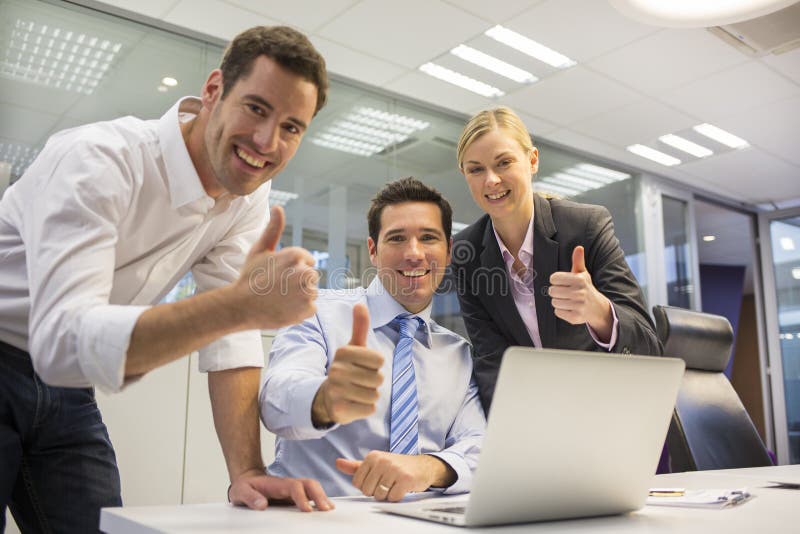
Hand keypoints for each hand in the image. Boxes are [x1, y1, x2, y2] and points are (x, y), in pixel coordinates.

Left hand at [228, 469, 333, 511]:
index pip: (294, 487)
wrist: (247, 481)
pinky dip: (320, 499)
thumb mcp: (241, 492)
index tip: (307, 510)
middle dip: (319, 494)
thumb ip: (250, 498)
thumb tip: (262, 505)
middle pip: (309, 484)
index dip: (302, 497)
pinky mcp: (294, 496)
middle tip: (326, 509)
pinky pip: (310, 494)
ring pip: (312, 488)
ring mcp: (293, 490)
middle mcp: (288, 485)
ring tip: (330, 509)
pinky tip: (325, 508)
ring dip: (322, 496)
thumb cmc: (245, 487)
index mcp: (277, 484)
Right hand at [233, 206, 318, 329]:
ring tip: (280, 298)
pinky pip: (311, 308)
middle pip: (311, 277)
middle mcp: (304, 272)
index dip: (293, 269)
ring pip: (311, 292)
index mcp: (296, 255)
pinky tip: (285, 308)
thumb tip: (278, 207)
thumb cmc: (250, 277)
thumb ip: (273, 229)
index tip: (278, 275)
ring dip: (300, 296)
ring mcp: (306, 292)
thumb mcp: (259, 250)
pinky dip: (300, 310)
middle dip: (298, 282)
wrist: (240, 306)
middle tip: (278, 288)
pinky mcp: (307, 309)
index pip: (308, 261)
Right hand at [311, 304, 383, 425]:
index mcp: (343, 352)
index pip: (379, 360)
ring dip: (370, 395)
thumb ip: (359, 327)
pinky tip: (354, 404)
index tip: (362, 367)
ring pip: (375, 395)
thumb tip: (359, 304)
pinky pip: (370, 409)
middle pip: (378, 378)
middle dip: (374, 382)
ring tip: (357, 392)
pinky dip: (366, 408)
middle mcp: (337, 370)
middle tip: (359, 381)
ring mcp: (337, 390)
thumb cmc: (347, 369)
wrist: (328, 397)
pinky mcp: (340, 409)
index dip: (375, 366)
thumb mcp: (353, 348)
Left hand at [336, 452, 453, 501]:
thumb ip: (356, 466)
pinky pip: (392, 497)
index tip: (377, 479)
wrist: (422, 466)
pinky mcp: (405, 479)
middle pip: (367, 490)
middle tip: (387, 483)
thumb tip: (338, 463)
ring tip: (394, 484)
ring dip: (387, 495)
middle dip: (377, 491)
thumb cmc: (397, 466)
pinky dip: (397, 497)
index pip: (357, 482)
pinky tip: (402, 488)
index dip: (367, 486)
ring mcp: (394, 469)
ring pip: (379, 495)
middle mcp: (382, 460)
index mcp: (372, 456)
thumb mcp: (375, 463)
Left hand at [548, 246, 612, 341]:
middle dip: (556, 292)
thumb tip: (579, 247)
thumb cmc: (586, 288)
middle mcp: (580, 292)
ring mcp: (578, 306)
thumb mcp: (583, 274)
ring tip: (568, 300)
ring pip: (554, 302)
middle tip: (565, 292)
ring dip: (558, 301)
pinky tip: (570, 308)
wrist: (597, 308)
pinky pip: (557, 312)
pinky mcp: (575, 317)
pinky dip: (561, 311)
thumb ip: (578, 261)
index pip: (553, 278)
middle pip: (552, 291)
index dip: (556, 280)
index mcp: (580, 279)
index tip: (563, 282)